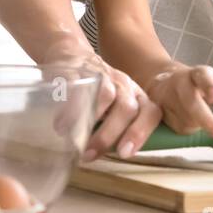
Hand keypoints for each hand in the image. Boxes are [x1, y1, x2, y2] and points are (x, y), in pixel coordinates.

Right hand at [43, 49, 163, 161]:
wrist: (72, 54)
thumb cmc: (95, 91)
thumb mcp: (111, 109)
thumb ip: (112, 131)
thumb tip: (103, 158)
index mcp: (136, 96)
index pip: (150, 113)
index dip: (140, 133)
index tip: (125, 153)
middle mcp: (124, 85)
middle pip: (127, 108)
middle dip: (110, 134)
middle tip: (91, 154)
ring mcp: (103, 75)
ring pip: (106, 96)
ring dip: (90, 122)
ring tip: (75, 142)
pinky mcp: (80, 70)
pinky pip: (79, 87)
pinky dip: (70, 109)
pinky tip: (62, 125)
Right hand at [144, 61, 212, 137]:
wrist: (163, 84)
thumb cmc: (195, 86)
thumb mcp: (211, 81)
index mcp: (196, 73)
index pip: (202, 76)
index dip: (208, 85)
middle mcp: (178, 82)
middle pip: (191, 101)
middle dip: (205, 118)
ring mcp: (165, 96)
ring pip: (183, 119)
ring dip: (196, 124)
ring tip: (200, 121)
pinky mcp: (155, 110)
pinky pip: (172, 126)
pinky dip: (182, 128)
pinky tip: (185, 124)